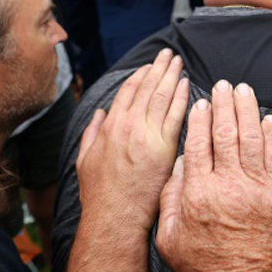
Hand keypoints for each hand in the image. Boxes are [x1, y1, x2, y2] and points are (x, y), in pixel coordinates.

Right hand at [76, 48, 188, 230]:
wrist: (115, 217)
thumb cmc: (100, 194)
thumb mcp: (84, 159)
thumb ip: (92, 132)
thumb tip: (99, 114)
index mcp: (110, 126)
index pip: (128, 91)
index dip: (140, 75)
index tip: (150, 65)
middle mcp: (128, 125)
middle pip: (148, 87)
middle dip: (159, 68)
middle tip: (169, 54)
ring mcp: (147, 135)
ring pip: (162, 96)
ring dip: (172, 76)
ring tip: (179, 63)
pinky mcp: (164, 148)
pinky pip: (176, 116)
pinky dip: (182, 98)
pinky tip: (187, 85)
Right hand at [157, 81, 271, 271]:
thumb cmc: (201, 268)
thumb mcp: (168, 237)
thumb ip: (170, 197)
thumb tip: (180, 163)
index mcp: (196, 193)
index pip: (197, 143)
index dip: (199, 118)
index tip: (200, 102)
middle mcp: (225, 185)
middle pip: (224, 133)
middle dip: (223, 104)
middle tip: (223, 85)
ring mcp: (252, 189)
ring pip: (250, 139)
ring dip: (246, 110)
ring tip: (243, 90)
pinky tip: (268, 118)